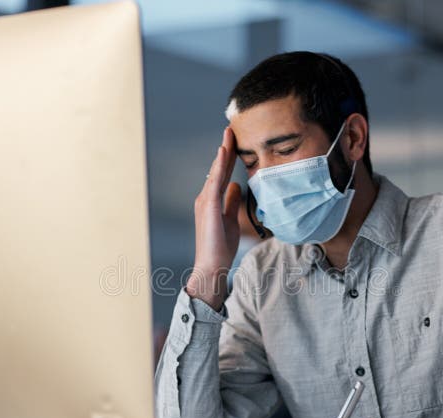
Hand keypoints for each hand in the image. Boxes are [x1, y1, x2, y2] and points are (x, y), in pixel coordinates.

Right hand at [185, 127, 241, 309]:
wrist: (212, 264)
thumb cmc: (220, 246)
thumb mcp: (231, 219)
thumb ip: (231, 202)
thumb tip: (236, 186)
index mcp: (211, 200)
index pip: (222, 174)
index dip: (229, 157)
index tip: (235, 140)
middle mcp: (206, 197)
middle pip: (218, 168)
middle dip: (226, 148)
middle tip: (231, 128)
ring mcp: (205, 201)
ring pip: (216, 171)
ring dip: (223, 152)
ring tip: (228, 134)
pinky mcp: (208, 206)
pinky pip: (214, 182)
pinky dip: (218, 166)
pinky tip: (223, 152)